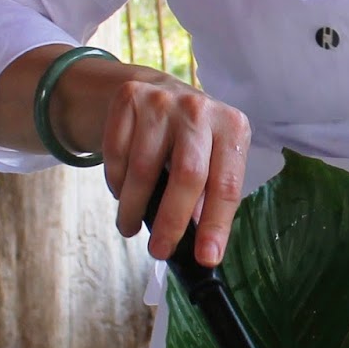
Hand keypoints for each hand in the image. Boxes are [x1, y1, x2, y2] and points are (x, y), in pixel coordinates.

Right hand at [101, 74, 251, 265]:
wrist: (157, 90)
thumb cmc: (191, 139)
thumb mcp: (212, 158)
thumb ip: (209, 197)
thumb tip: (202, 248)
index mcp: (232, 127)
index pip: (227, 185)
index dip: (216, 225)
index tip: (206, 257)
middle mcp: (200, 110)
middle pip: (187, 175)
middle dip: (171, 221)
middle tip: (158, 251)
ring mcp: (163, 101)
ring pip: (143, 168)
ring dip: (133, 207)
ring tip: (130, 226)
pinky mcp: (129, 97)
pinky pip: (117, 153)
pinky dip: (116, 181)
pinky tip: (121, 190)